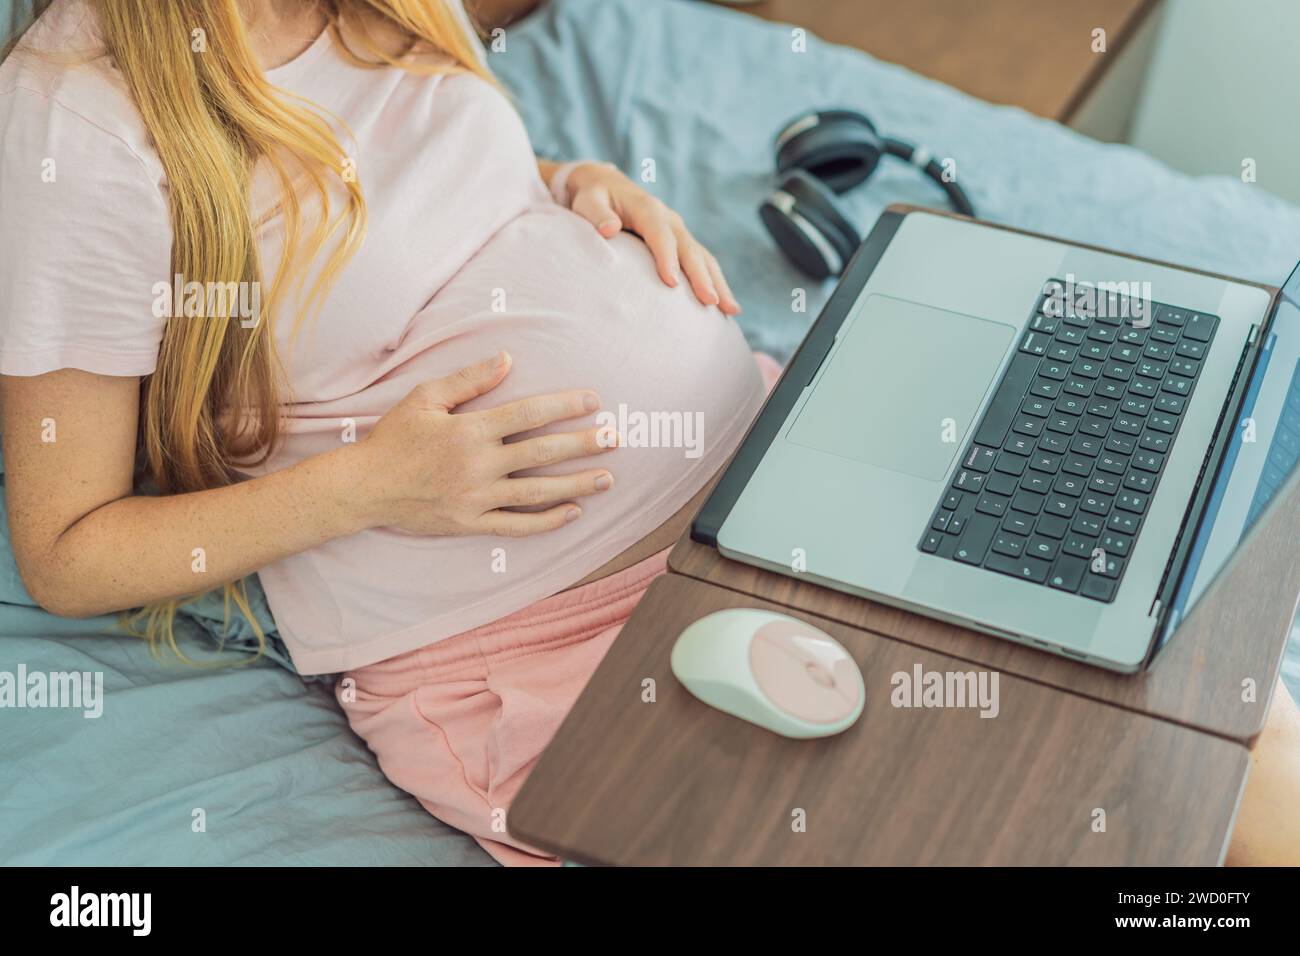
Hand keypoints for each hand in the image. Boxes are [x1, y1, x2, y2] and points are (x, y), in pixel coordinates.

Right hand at [348, 352, 614, 536]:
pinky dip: (547, 521)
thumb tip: (507, 359)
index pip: (528, 414)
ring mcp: (477, 498)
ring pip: (537, 492)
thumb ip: (468, 379)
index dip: (564, 406)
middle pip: (542, 453)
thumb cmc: (394, 438)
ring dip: (576, 485)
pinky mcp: (471, 524)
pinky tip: (573, 513)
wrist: (364, 487)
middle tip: (615, 439)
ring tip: (606, 478)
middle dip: (582, 445)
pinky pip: (517, 526)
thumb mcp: (426, 398)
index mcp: (470, 430)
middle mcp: (478, 465)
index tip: (593, 401)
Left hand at [563, 161, 740, 314]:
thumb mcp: (588, 201)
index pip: (660, 234)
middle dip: (701, 277)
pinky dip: (716, 282)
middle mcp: (669, 220)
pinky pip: (703, 264)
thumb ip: (596, 214)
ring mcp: (679, 232)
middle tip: (711, 302)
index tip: (671, 284)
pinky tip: (727, 307)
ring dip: (718, 283)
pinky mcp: (682, 244)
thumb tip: (609, 228)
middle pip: (689, 249)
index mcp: (647, 209)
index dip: (667, 257)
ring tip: (731, 310)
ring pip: (703, 258)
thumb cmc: (593, 198)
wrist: (606, 186)